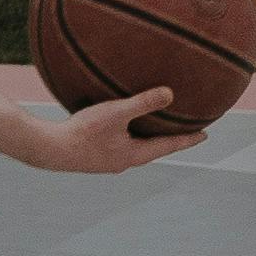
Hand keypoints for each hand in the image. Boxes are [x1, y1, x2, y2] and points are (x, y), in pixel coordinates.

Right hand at [40, 84, 191, 174]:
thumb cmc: (83, 132)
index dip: (188, 139)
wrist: (50, 149)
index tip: (205, 135)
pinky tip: (116, 128)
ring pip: (134, 149)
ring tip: (151, 128)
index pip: (168, 145)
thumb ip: (142, 103)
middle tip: (184, 131)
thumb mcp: (116, 113)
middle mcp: (123, 161)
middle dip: (168, 139)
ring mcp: (107, 161)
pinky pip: (117, 145)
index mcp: (134, 155)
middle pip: (153, 149)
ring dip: (146, 138)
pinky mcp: (92, 156)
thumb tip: (170, 93)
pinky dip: (126, 136)